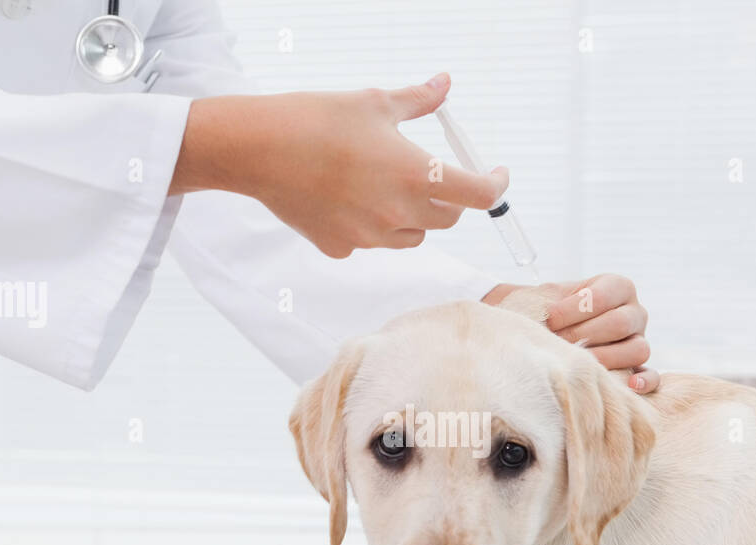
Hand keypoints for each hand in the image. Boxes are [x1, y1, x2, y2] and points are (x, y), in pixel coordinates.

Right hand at [170, 74, 508, 258]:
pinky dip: (371, 225)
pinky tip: (348, 199)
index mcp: (417, 175)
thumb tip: (444, 85)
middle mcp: (399, 213)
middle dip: (450, 198)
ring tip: (387, 186)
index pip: (480, 196)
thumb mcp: (375, 102)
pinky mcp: (342, 248)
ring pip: (411, 235)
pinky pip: (370, 242)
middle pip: (447, 218)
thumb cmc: (317, 119)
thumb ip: (418, 101)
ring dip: (413, 215)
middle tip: (437, 173)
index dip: (496, 186)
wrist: (259, 149)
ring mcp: (370, 237)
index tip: (496, 174)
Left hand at [483, 275, 656, 393]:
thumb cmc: (550, 314)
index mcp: (617, 287)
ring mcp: (640, 340)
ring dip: (606, 358)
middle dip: (584, 334)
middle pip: (620, 323)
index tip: (549, 319)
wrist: (555, 335)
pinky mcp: (640, 368)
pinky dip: (645, 381)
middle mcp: (635, 312)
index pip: (602, 296)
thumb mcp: (545, 298)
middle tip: (557, 343)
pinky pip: (653, 375)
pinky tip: (629, 386)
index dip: (574, 308)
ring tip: (579, 364)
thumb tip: (527, 306)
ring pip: (638, 349)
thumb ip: (538, 298)